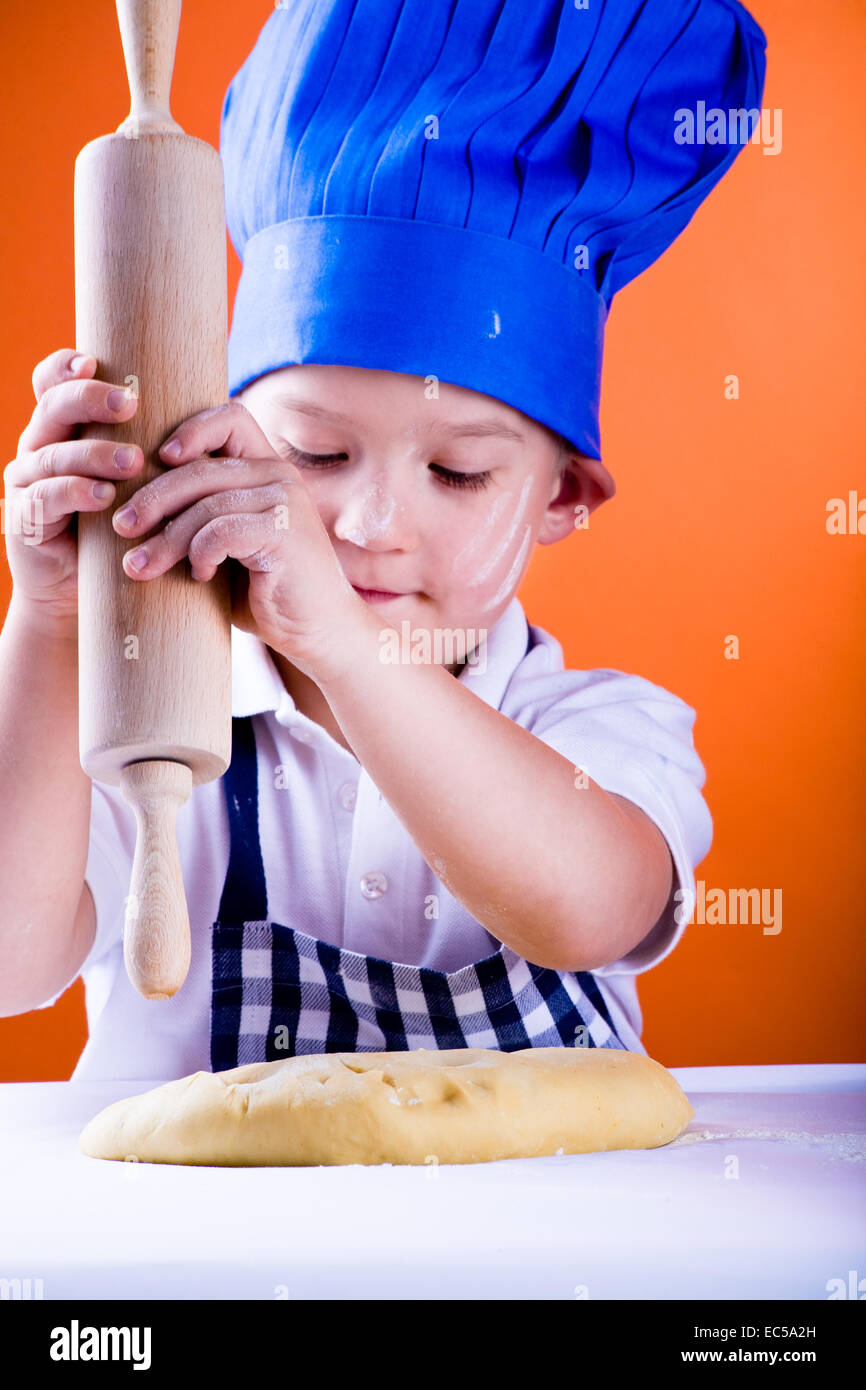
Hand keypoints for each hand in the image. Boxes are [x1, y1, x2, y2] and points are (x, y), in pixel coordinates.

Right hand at [3, 348, 142, 634]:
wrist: (82, 593)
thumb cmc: (119, 529)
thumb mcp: (136, 483)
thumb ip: (151, 446)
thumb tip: (211, 406)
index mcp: (65, 429)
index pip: (55, 382)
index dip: (67, 366)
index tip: (95, 361)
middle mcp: (40, 446)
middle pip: (53, 406)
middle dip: (90, 399)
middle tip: (129, 403)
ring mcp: (26, 482)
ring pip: (53, 454)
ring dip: (95, 454)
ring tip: (133, 462)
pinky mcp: (23, 519)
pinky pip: (44, 498)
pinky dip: (75, 493)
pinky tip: (103, 497)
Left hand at [111, 399, 372, 682]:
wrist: (319, 633)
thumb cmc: (266, 591)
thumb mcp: (229, 544)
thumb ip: (201, 516)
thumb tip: (132, 503)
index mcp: (269, 470)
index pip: (230, 418)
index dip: (191, 429)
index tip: (159, 458)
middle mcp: (281, 477)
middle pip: (200, 469)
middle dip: (152, 499)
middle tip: (121, 527)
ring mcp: (285, 504)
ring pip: (204, 506)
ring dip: (165, 539)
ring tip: (139, 566)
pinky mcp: (284, 535)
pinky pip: (220, 532)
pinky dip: (200, 554)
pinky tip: (200, 575)